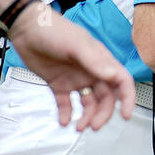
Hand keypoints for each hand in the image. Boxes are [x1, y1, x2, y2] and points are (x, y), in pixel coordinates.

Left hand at [9, 2, 135, 130]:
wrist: (26, 29)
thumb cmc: (54, 30)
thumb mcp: (77, 44)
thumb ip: (95, 61)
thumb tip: (112, 75)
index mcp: (101, 61)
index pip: (121, 82)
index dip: (127, 98)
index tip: (126, 114)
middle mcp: (91, 71)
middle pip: (105, 98)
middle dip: (102, 114)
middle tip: (93, 125)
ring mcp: (75, 79)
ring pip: (87, 103)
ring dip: (86, 116)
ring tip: (78, 126)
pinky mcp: (59, 84)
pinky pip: (66, 103)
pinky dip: (66, 114)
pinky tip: (64, 120)